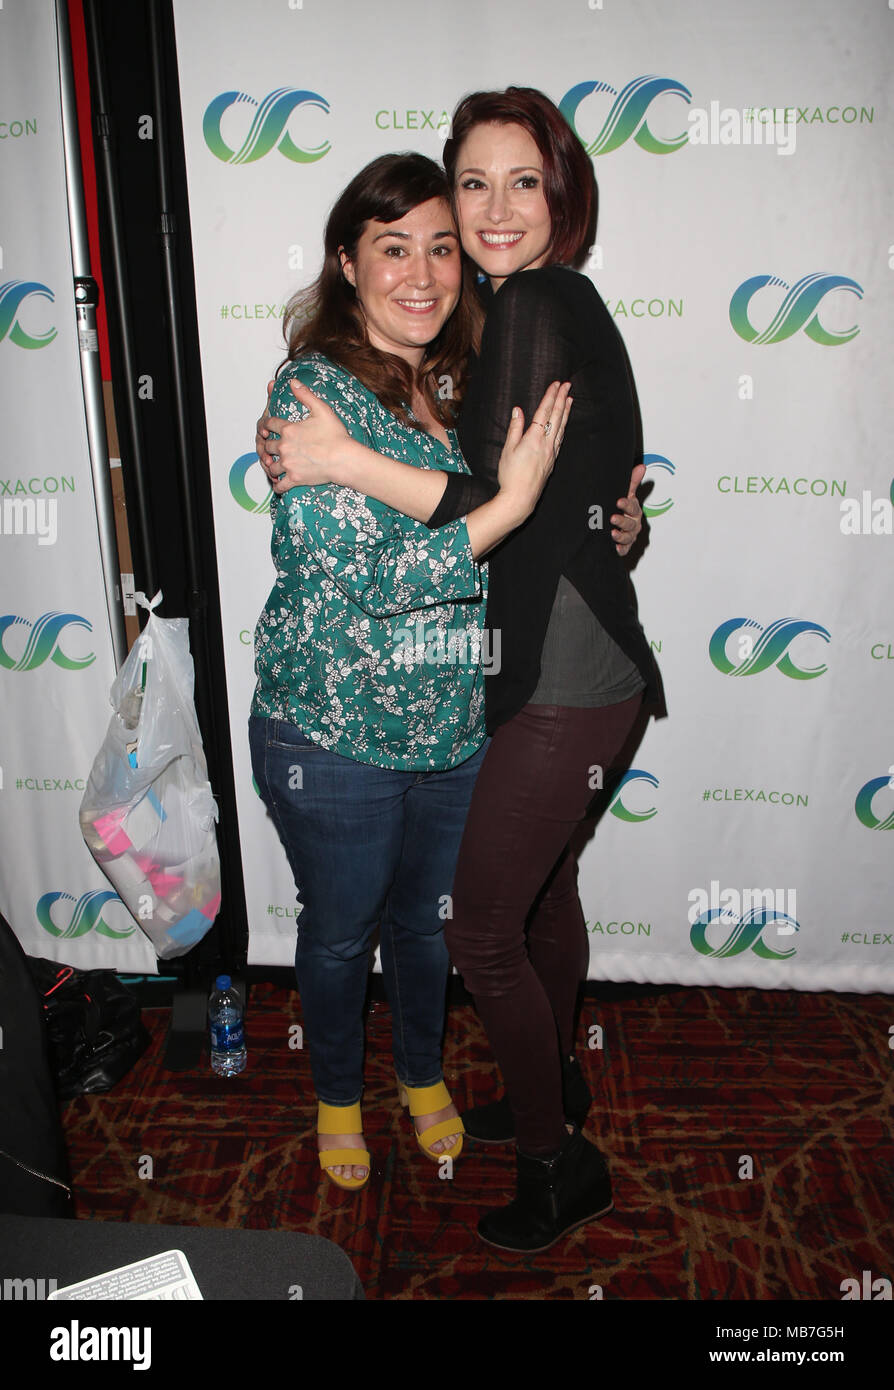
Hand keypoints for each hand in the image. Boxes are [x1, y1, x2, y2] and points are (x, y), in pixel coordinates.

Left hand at [256, 380, 349, 492]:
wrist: (344, 459)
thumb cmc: (336, 436)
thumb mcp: (321, 409)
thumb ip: (305, 395)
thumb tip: (293, 382)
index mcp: (288, 430)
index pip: (269, 424)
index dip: (266, 424)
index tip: (266, 427)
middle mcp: (284, 447)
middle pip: (267, 446)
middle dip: (268, 446)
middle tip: (271, 447)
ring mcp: (288, 464)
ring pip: (271, 465)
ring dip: (271, 465)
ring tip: (274, 465)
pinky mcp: (294, 479)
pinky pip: (280, 485)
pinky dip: (277, 485)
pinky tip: (278, 483)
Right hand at [495, 381, 572, 525]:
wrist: (520, 497)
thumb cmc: (510, 475)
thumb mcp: (508, 450)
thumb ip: (515, 429)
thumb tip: (518, 411)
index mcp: (533, 439)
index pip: (544, 412)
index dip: (550, 396)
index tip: (556, 384)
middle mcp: (546, 444)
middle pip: (556, 417)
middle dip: (562, 399)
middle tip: (567, 385)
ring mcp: (551, 453)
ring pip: (561, 427)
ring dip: (565, 411)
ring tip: (570, 399)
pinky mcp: (552, 460)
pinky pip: (560, 438)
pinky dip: (563, 426)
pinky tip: (564, 422)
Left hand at [611, 462, 644, 555]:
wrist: (616, 523)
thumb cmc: (622, 507)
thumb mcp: (626, 493)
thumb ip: (632, 482)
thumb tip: (642, 466)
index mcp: (634, 511)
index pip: (632, 507)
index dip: (626, 504)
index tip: (618, 501)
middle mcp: (634, 523)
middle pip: (631, 524)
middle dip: (622, 521)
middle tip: (612, 518)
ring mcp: (630, 535)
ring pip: (628, 537)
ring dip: (621, 536)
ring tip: (612, 533)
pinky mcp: (624, 545)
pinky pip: (624, 549)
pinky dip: (621, 549)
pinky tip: (615, 548)